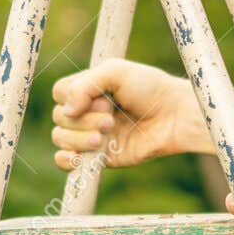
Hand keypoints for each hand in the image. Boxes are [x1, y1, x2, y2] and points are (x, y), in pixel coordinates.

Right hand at [51, 58, 197, 171]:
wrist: (174, 117)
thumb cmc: (149, 89)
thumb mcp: (115, 72)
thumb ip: (85, 85)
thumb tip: (65, 111)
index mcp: (88, 89)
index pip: (59, 93)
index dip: (71, 96)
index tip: (99, 96)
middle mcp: (87, 112)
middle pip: (60, 117)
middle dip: (83, 119)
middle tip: (111, 118)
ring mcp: (91, 135)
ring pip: (61, 138)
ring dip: (79, 138)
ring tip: (104, 136)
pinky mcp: (99, 157)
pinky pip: (67, 162)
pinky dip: (66, 160)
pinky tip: (78, 157)